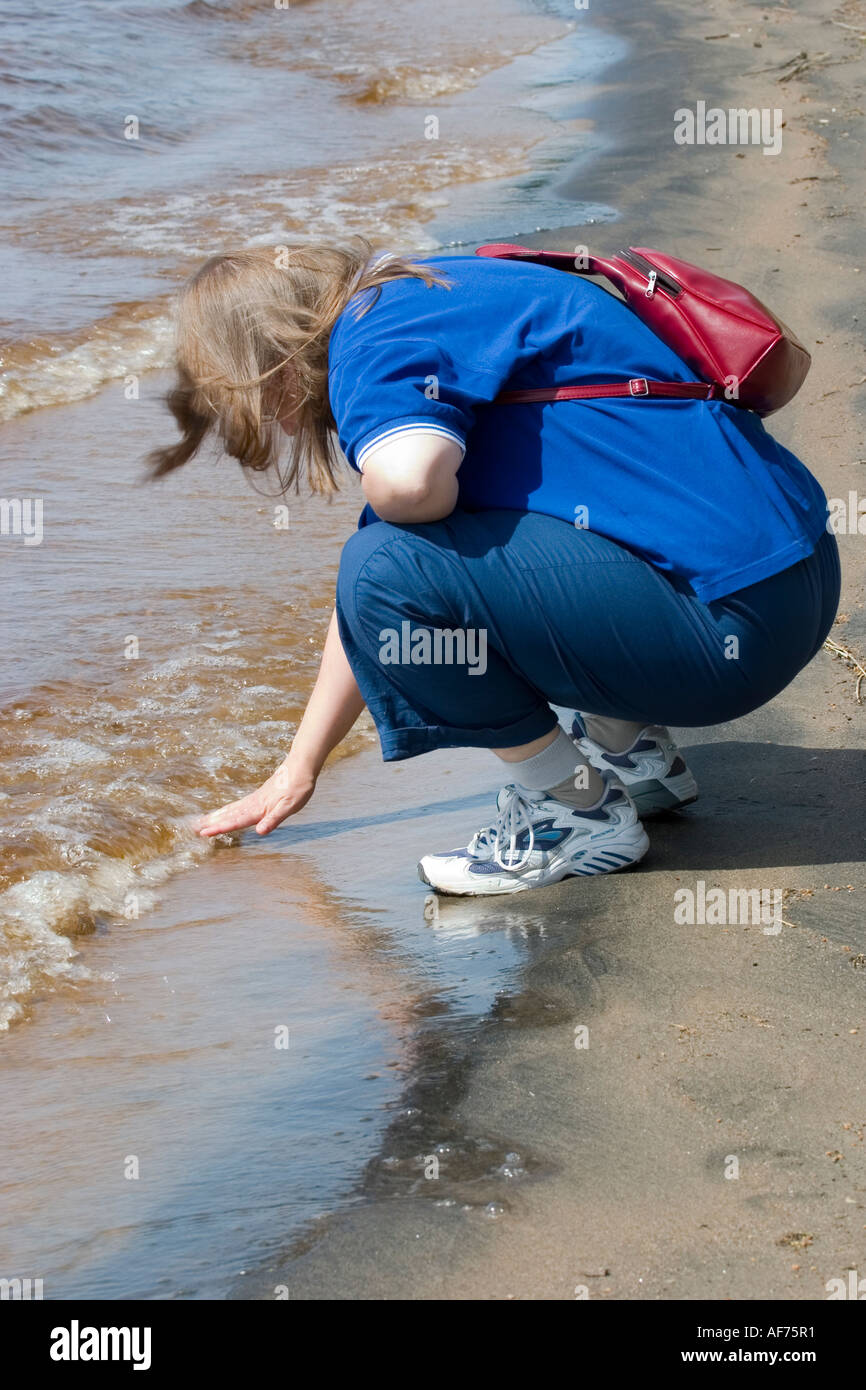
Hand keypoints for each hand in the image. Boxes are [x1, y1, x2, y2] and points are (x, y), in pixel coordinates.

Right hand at [195, 758, 315, 837]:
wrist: (301, 766)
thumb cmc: (298, 787)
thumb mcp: (290, 806)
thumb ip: (274, 819)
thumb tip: (260, 831)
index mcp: (259, 808)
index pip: (236, 821)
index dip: (220, 828)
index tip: (204, 833)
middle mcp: (253, 803)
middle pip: (228, 815)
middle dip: (211, 822)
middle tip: (194, 828)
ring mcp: (255, 799)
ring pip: (231, 809)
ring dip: (216, 816)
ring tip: (202, 821)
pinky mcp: (259, 796)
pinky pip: (238, 805)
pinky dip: (227, 810)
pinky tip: (225, 812)